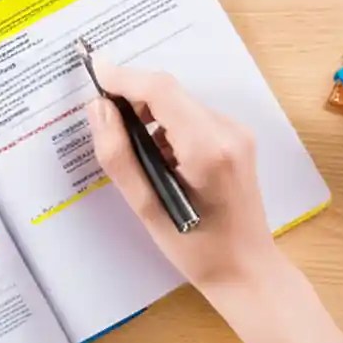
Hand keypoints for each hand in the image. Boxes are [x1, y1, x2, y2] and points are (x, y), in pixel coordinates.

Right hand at [87, 61, 342, 342]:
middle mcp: (227, 131)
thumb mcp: (147, 209)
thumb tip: (98, 109)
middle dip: (134, 98)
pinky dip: (168, 126)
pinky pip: (192, 116)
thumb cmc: (196, 250)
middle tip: (106, 124)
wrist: (247, 271)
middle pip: (170, 92)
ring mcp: (236, 132)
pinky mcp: (237, 138)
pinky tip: (161, 160)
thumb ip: (119, 155)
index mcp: (207, 148)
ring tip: (136, 154)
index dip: (125, 77)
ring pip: (179, 103)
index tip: (95, 72)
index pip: (161, 90)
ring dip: (151, 115)